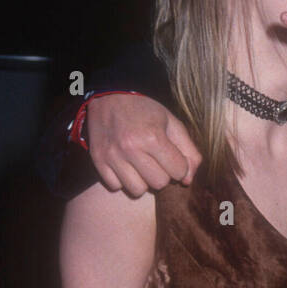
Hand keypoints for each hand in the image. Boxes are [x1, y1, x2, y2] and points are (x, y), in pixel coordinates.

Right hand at [87, 93, 202, 196]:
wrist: (108, 96)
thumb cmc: (144, 110)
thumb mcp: (171, 123)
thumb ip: (188, 151)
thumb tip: (188, 181)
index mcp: (153, 137)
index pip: (179, 171)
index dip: (179, 165)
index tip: (171, 156)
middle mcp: (131, 148)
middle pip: (159, 184)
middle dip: (162, 174)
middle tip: (155, 159)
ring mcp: (113, 156)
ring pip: (137, 190)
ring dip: (142, 181)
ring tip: (140, 165)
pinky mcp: (98, 161)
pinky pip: (116, 187)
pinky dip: (122, 180)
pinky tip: (124, 165)